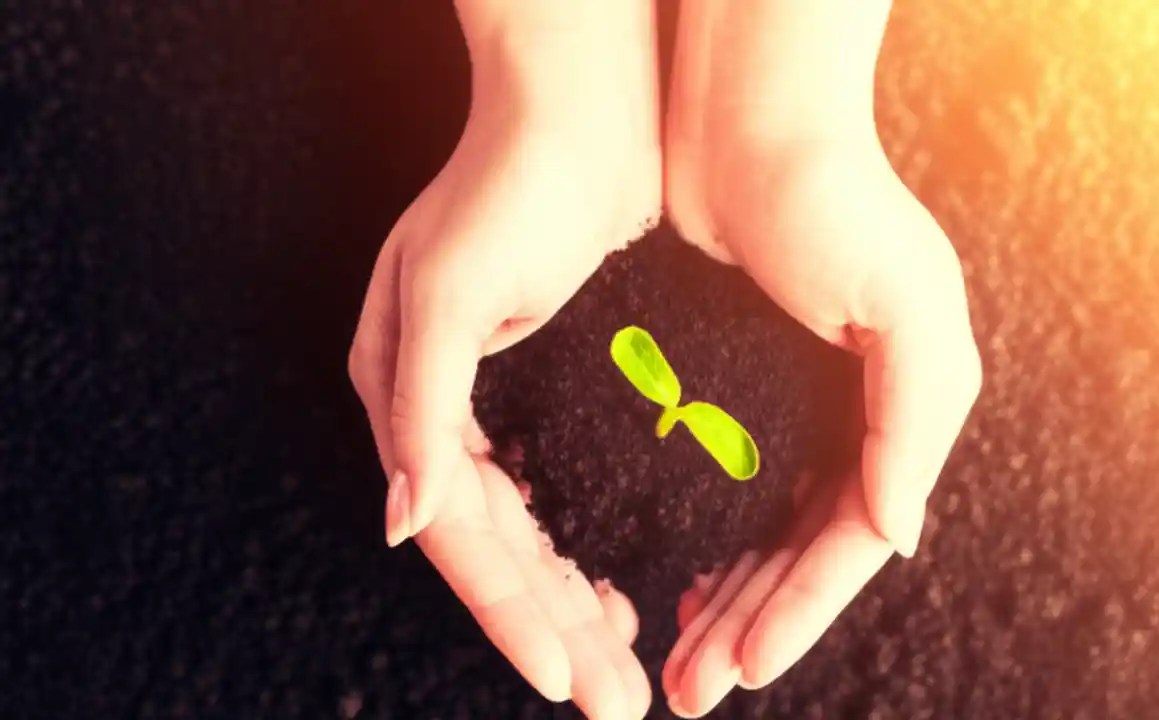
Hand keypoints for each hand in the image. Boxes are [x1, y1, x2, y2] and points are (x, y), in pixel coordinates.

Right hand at [347, 4, 660, 714]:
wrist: (578, 106)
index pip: (457, 533)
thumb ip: (420, 412)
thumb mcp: (447, 290)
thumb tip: (399, 522)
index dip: (508, 611)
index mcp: (400, 395)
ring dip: (569, 601)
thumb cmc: (508, 185)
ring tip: (624, 664)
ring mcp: (485, 403)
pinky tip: (615, 584)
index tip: (565, 678)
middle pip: (496, 548)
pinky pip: (552, 494)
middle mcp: (435, 410)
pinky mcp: (538, 389)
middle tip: (618, 702)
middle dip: (553, 626)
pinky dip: (580, 545)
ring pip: (528, 533)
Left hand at [661, 0, 981, 713]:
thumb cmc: (834, 198)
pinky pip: (733, 490)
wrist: (747, 118)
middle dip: (751, 623)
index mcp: (904, 411)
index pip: (849, 543)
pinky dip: (713, 540)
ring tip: (680, 656)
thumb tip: (900, 536)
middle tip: (692, 690)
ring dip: (727, 597)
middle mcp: (857, 418)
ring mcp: (798, 405)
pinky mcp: (741, 386)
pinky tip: (685, 576)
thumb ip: (915, 423)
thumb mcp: (905, 304)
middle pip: (803, 553)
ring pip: (764, 533)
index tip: (740, 664)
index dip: (799, 611)